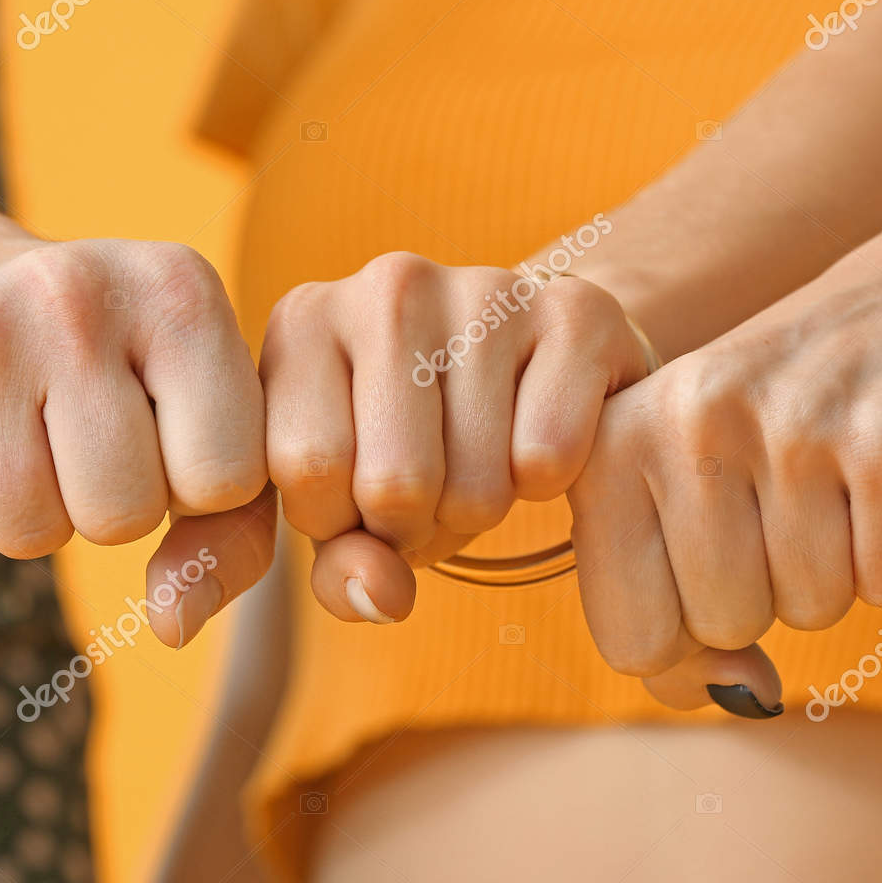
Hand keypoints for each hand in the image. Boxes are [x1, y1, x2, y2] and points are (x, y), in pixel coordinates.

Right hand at [0, 234, 273, 645]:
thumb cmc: (115, 382)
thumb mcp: (204, 421)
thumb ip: (235, 533)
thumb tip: (174, 625)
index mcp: (182, 293)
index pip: (227, 479)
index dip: (196, 487)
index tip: (167, 432)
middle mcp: (78, 293)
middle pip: (123, 516)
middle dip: (110, 507)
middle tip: (83, 437)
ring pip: (29, 534)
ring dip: (34, 513)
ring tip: (24, 431)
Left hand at [261, 252, 651, 621]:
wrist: (527, 366)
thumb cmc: (410, 444)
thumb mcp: (344, 507)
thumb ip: (336, 570)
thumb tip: (380, 597)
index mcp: (304, 321)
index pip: (305, 467)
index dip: (339, 522)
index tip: (357, 498)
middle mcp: (389, 285)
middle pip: (395, 481)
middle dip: (415, 527)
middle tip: (429, 493)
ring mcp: (486, 289)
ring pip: (477, 482)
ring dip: (481, 511)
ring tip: (479, 464)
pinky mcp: (577, 312)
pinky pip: (549, 456)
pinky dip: (550, 483)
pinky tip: (536, 436)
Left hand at [568, 250, 881, 713]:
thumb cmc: (782, 430)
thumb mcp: (687, 498)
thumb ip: (671, 622)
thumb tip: (738, 699)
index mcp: (612, 445)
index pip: (630, 639)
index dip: (686, 631)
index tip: (713, 559)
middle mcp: (689, 423)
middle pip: (726, 627)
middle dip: (770, 591)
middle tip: (790, 500)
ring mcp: (792, 428)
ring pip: (812, 609)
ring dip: (838, 568)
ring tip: (838, 480)